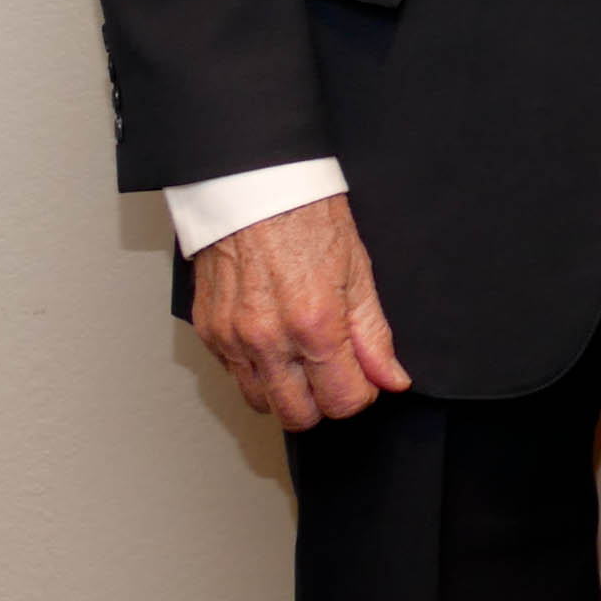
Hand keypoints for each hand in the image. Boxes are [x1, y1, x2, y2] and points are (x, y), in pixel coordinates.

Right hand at [190, 193, 411, 428]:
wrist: (254, 184)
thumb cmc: (308, 215)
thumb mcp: (358, 269)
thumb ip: (373, 334)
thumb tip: (392, 378)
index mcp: (313, 323)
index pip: (341, 401)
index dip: (361, 395)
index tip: (366, 378)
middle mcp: (267, 339)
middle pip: (298, 416)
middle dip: (324, 402)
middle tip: (336, 371)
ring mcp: (231, 339)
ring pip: (262, 403)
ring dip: (287, 392)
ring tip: (304, 356)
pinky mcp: (208, 333)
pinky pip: (234, 375)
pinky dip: (258, 370)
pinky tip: (274, 341)